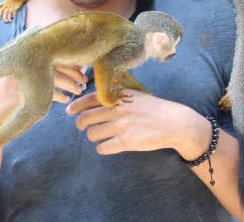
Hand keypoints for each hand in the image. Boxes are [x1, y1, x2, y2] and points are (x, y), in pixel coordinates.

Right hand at [0, 65, 87, 124]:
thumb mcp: (28, 80)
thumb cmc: (14, 98)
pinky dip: (60, 96)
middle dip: (73, 71)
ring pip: (54, 76)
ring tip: (78, 90)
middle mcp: (20, 65)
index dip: (69, 60)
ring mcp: (20, 79)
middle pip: (56, 61)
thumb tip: (73, 64)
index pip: (51, 52)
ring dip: (70, 83)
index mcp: (22, 58)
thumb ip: (45, 70)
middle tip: (84, 80)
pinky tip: (66, 100)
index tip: (81, 67)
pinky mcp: (20, 95)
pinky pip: (47, 92)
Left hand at [65, 90, 210, 159]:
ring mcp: (121, 126)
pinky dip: (102, 148)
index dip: (76, 106)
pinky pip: (102, 148)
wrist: (174, 122)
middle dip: (80, 124)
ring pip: (92, 134)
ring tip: (102, 136)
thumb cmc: (153, 109)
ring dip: (93, 136)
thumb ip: (116, 95)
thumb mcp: (135, 95)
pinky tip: (109, 145)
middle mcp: (117, 109)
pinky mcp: (126, 142)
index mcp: (119, 96)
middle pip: (85, 118)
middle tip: (83, 127)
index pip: (89, 99)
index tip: (69, 111)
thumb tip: (94, 98)